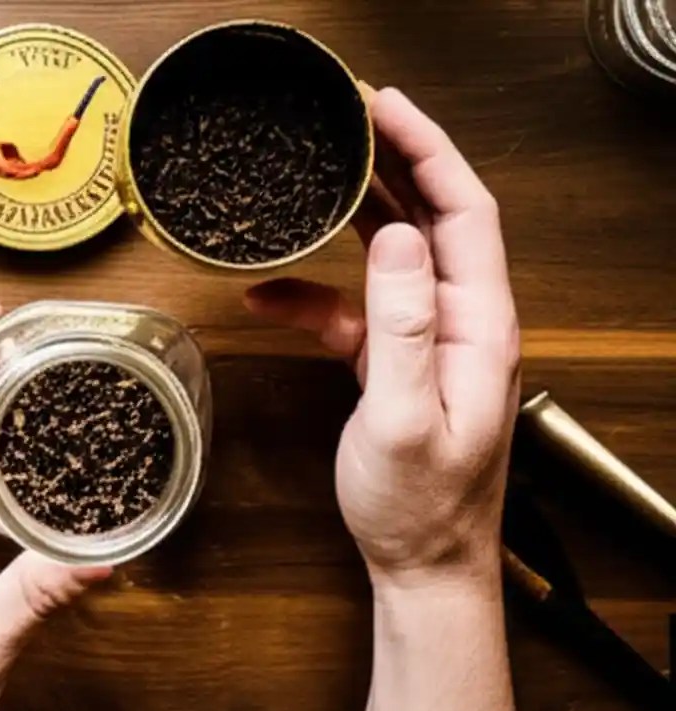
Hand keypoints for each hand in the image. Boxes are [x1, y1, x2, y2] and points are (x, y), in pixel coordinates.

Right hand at [246, 87, 519, 584]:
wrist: (420, 564)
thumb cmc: (418, 507)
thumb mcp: (403, 418)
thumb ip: (401, 328)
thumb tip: (395, 238)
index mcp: (478, 327)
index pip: (465, 214)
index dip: (429, 152)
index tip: (386, 110)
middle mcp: (461, 324)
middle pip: (434, 220)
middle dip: (396, 161)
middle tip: (349, 118)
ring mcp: (429, 341)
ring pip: (396, 256)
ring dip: (360, 212)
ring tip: (321, 170)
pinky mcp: (396, 362)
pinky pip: (357, 310)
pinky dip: (314, 294)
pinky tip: (268, 294)